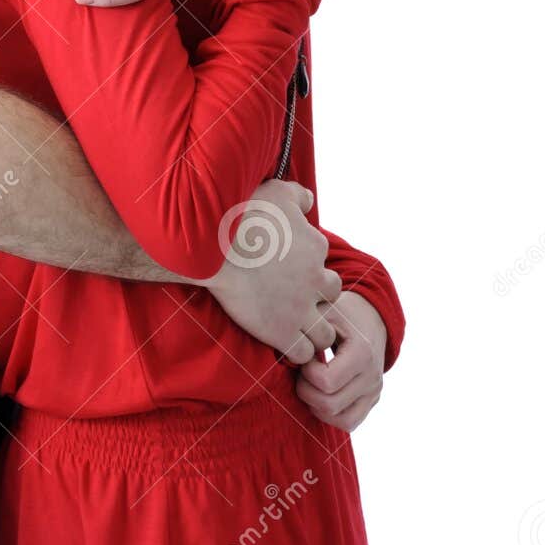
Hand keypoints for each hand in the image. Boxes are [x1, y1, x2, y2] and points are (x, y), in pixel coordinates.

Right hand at [204, 179, 342, 364]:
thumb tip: (309, 202)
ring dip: (314, 331)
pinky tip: (282, 342)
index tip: (286, 268)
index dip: (307, 266)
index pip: (322, 261)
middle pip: (331, 296)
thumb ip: (299, 195)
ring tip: (294, 328)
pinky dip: (297, 351)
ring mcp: (300, 308)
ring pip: (326, 333)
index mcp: (315, 246)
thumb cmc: (242, 212)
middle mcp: (315, 279)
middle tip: (293, 298)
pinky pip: (304, 353)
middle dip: (317, 298)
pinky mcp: (281, 331)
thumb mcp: (277, 191)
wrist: (213, 244)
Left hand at [294, 290, 386, 431]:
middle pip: (330, 404)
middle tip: (303, 371)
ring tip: (311, 382)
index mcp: (362, 352)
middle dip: (306, 390)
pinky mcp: (371, 402)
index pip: (326, 382)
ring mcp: (374, 392)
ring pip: (340, 420)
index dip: (307, 373)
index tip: (305, 356)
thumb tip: (285, 347)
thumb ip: (307, 325)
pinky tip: (321, 394)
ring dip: (316, 405)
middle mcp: (372, 376)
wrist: (370, 318)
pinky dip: (330, 415)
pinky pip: (349, 423)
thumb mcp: (325, 309)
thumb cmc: (342, 313)